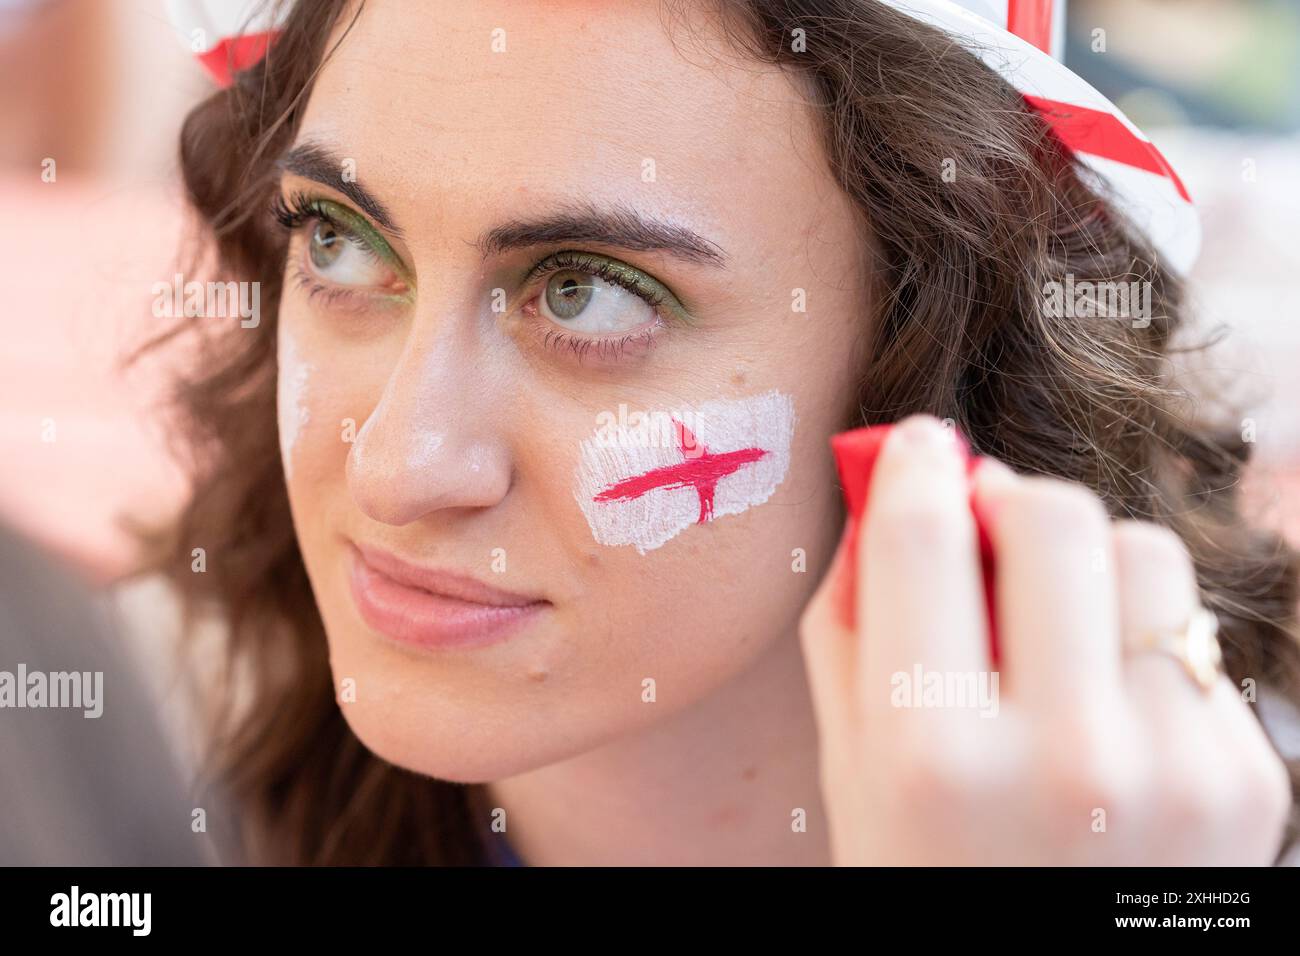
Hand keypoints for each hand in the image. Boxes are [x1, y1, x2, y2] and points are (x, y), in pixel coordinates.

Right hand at [800, 414, 1291, 864]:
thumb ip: (851, 622)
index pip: (922, 537)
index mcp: (931, 756)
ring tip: (1053, 623)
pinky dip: (1136, 644)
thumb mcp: (849, 765)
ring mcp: (1172, 773)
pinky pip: (1190, 638)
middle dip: (1010, 496)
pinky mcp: (1248, 782)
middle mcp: (1063, 760)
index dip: (914, 464)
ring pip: (1146, 557)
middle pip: (1056, 518)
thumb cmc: (925, 874)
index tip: (917, 446)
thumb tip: (882, 490)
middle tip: (987, 519)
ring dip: (1088, 563)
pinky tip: (1106, 706)